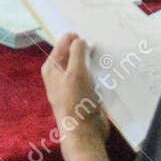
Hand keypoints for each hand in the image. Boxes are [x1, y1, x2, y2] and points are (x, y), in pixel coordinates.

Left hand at [41, 33, 110, 160]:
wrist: (84, 132)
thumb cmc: (76, 101)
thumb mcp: (76, 72)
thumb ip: (77, 52)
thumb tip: (79, 40)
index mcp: (52, 67)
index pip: (63, 42)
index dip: (76, 36)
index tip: (92, 29)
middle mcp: (59, 75)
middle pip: (73, 53)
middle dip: (86, 47)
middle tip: (101, 38)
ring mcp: (71, 84)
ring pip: (84, 64)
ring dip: (94, 60)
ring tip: (107, 52)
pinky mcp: (83, 92)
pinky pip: (91, 75)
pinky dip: (98, 71)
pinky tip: (108, 68)